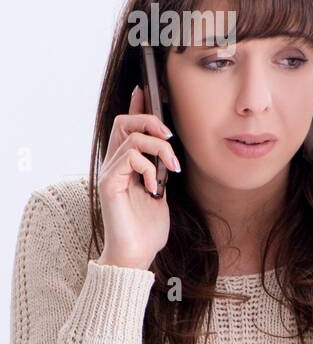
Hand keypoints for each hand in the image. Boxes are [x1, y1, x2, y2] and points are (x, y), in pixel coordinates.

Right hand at [97, 84, 179, 270]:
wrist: (137, 254)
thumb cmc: (148, 227)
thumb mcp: (161, 191)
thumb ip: (159, 169)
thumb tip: (168, 149)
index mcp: (126, 164)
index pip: (126, 126)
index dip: (136, 106)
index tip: (146, 90)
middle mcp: (114, 164)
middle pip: (123, 121)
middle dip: (150, 120)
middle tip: (170, 137)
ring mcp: (109, 173)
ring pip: (131, 137)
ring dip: (159, 148)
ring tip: (172, 169)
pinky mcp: (108, 183)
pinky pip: (129, 158)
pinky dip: (148, 167)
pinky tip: (154, 187)